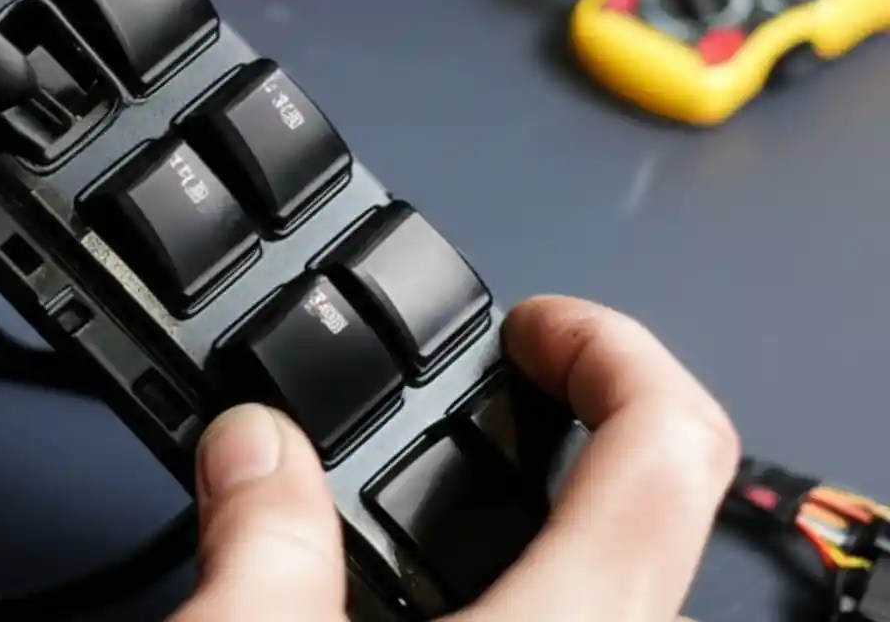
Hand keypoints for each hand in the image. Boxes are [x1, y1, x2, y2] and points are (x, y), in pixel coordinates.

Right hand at [172, 296, 739, 621]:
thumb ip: (260, 541)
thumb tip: (253, 445)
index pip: (667, 444)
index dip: (611, 349)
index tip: (539, 327)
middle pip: (664, 501)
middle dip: (584, 420)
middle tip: (502, 390)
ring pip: (628, 574)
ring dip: (559, 506)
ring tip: (467, 479)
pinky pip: (583, 619)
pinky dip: (536, 574)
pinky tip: (447, 588)